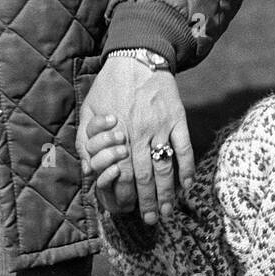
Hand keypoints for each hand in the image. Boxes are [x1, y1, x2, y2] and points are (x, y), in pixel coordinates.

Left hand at [77, 55, 194, 224]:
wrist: (137, 55)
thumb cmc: (109, 85)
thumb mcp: (89, 111)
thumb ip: (87, 141)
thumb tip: (89, 170)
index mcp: (117, 134)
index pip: (122, 174)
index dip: (125, 195)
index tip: (127, 210)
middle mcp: (139, 133)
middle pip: (144, 176)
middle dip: (147, 202)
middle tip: (150, 220)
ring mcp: (161, 127)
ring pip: (165, 167)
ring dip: (167, 193)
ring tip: (167, 211)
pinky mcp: (177, 119)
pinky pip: (185, 149)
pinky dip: (187, 169)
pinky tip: (186, 186)